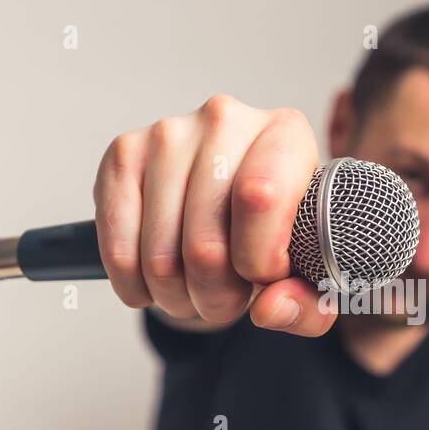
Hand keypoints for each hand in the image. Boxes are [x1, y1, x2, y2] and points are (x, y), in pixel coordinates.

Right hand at [92, 95, 336, 335]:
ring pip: (160, 256)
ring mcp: (167, 134)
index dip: (260, 263)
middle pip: (205, 243)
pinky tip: (154, 285)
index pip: (261, 199)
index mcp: (285, 134)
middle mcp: (226, 120)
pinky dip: (136, 286)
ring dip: (177, 297)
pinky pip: (118, 248)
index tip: (264, 277)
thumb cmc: (276, 234)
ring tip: (195, 292)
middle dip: (216, 296)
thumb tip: (270, 309)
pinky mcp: (123, 154)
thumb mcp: (310, 274)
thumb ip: (308, 303)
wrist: (228, 205)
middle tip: (226, 300)